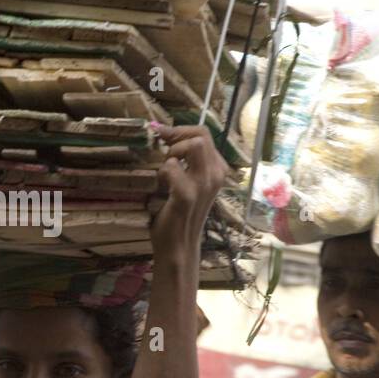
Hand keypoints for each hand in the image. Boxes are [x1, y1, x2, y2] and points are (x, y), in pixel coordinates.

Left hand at [150, 124, 230, 262]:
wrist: (178, 247)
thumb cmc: (178, 215)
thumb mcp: (186, 182)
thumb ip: (183, 161)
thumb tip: (163, 133)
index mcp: (217, 170)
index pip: (203, 134)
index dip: (180, 130)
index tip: (161, 134)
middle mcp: (216, 175)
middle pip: (200, 135)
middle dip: (177, 138)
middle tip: (163, 154)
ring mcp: (204, 185)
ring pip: (194, 145)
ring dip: (172, 153)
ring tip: (165, 172)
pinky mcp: (187, 195)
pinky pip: (172, 167)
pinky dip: (163, 172)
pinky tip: (161, 187)